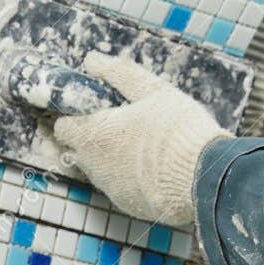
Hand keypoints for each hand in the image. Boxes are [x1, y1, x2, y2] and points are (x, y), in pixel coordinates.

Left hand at [52, 53, 231, 229]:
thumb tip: (92, 60)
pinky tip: (149, 168)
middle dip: (88, 139)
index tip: (89, 110)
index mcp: (95, 133)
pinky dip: (127, 178)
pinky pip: (118, 187)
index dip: (72, 117)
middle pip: (75, 151)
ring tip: (137, 147)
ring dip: (107, 159)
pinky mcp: (128, 204)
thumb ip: (119, 74)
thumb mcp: (153, 91)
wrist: (202, 178)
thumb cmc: (177, 130)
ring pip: (96, 171)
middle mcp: (94, 164)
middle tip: (115, 127)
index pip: (62, 127)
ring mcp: (110, 188)